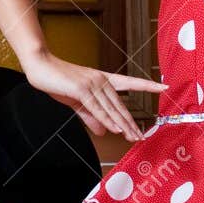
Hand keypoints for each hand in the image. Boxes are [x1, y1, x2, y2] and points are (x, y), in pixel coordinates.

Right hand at [22, 51, 165, 140]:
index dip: (147, 84)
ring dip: (123, 125)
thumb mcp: (77, 101)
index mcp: (103, 80)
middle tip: (141, 136)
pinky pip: (97, 108)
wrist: (40, 66)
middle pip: (121, 105)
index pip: (130, 83)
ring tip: (133, 136)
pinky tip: (115, 129)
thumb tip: (103, 131)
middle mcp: (101, 80)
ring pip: (111, 109)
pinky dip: (107, 120)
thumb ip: (91, 116)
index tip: (163, 87)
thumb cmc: (58, 81)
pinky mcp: (81, 89)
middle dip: (131, 122)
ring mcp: (92, 84)